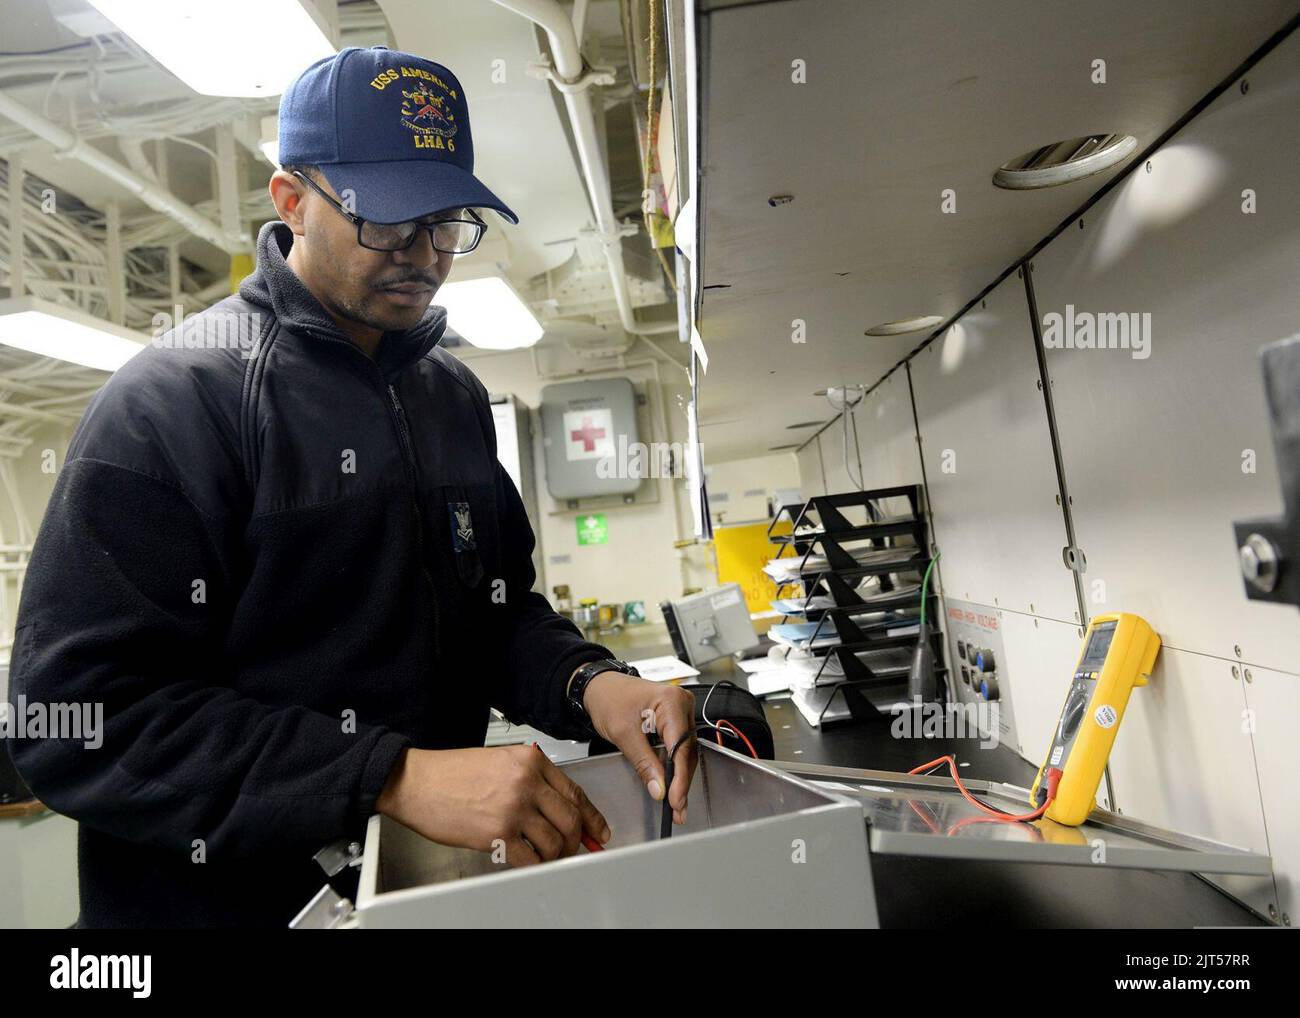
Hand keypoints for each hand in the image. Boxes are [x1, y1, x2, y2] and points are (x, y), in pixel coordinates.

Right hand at [375, 745, 610, 866]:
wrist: (417, 781)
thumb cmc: (452, 772)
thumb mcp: (500, 761)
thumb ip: (531, 779)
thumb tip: (558, 808)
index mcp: (531, 760)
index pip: (575, 792)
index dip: (591, 817)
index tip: (597, 831)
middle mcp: (526, 782)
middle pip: (570, 818)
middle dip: (576, 839)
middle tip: (573, 849)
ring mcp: (513, 808)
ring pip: (554, 842)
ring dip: (555, 855)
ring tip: (545, 856)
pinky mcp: (497, 834)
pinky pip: (530, 859)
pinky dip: (534, 865)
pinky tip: (526, 861)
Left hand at [581, 671, 696, 825]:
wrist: (599, 688)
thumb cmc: (609, 699)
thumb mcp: (623, 734)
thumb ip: (644, 763)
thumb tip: (659, 788)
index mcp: (672, 702)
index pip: (682, 747)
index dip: (680, 778)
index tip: (676, 800)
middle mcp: (682, 704)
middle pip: (687, 751)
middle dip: (681, 782)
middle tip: (677, 809)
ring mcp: (680, 711)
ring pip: (686, 752)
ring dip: (680, 777)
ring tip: (675, 802)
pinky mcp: (675, 720)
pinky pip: (679, 746)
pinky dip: (674, 766)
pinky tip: (672, 784)